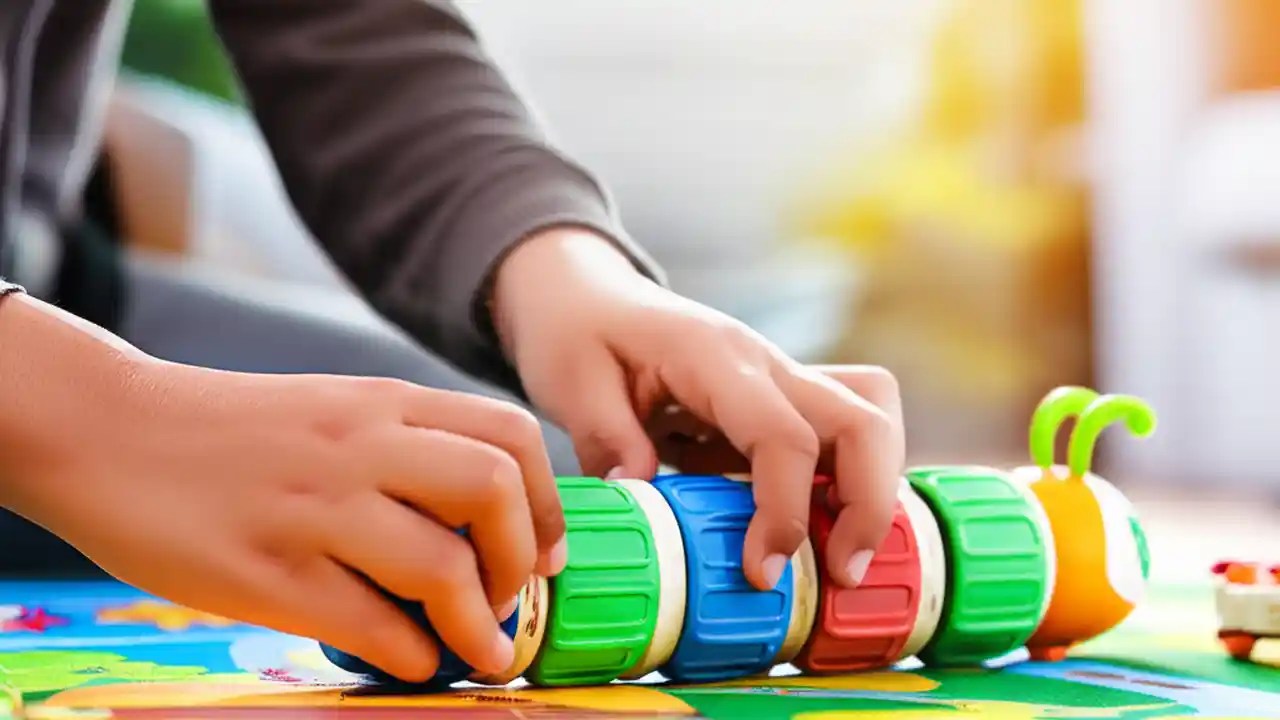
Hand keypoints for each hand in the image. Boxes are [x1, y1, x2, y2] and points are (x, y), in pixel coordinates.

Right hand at [1, 296, 564, 682]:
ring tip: (480, 647)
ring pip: (440, 565)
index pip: (508, 435)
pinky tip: (411, 657)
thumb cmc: (229, 429)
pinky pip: (370, 624)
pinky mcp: (267, 572)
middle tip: (516, 596)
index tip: (548, 551)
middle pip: (492, 490)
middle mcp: (358, 446)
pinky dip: (412, 652)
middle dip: (523, 557)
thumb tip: (481, 519)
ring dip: (480, 623)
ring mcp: (313, 509)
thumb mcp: (332, 409)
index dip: (549, 501)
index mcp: (379, 402)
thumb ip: (404, 445)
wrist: (110, 430)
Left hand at [490, 229, 905, 590]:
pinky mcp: (780, 402)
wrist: (585, 294)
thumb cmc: (577, 333)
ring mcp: (781, 379)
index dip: (785, 510)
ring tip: (838, 558)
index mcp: (713, 357)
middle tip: (840, 574)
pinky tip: (812, 528)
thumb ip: (607, 437)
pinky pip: (841, 435)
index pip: (782, 434)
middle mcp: (765, 364)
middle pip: (862, 421)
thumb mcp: (571, 382)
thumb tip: (642, 493)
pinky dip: (846, 482)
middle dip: (868, 505)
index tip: (761, 570)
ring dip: (871, 490)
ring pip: (870, 420)